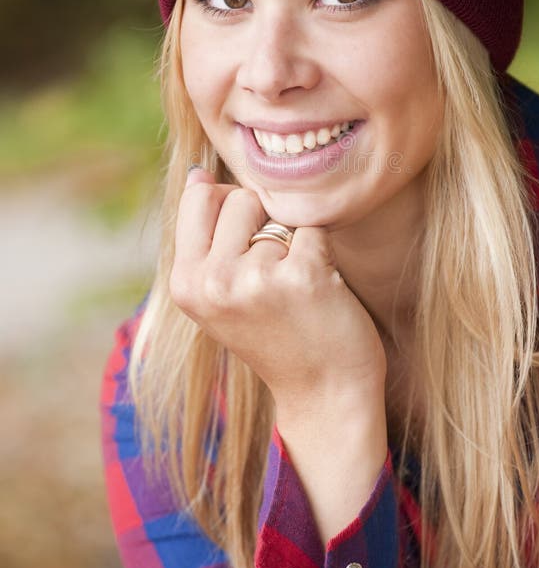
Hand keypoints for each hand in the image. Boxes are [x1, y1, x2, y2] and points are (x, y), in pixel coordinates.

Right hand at [169, 167, 386, 411]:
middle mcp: (213, 281)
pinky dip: (322, 250)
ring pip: (278, 211)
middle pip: (239, 197)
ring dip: (293, 240)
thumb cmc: (274, 335)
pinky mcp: (303, 274)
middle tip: (273, 274)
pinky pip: (314, 226)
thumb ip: (204, 238)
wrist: (324, 392)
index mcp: (185, 283)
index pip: (199, 196)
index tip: (246, 244)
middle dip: (263, 222)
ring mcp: (257, 277)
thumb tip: (198, 174)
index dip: (229, 207)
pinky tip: (320, 289)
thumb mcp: (217, 294)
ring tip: (294, 285)